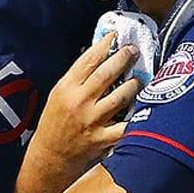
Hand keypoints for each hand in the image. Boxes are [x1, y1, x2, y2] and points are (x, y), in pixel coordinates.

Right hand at [22, 36, 140, 192]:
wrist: (50, 157)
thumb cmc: (54, 123)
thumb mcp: (59, 94)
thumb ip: (78, 77)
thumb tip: (97, 54)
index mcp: (67, 88)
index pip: (89, 59)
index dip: (105, 44)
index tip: (116, 36)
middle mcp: (80, 102)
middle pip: (107, 73)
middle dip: (124, 58)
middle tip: (134, 50)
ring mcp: (93, 120)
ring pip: (121, 96)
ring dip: (134, 84)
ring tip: (138, 79)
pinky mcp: (103, 138)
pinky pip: (126, 125)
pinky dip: (137, 116)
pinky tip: (144, 107)